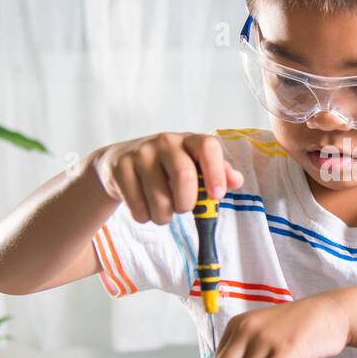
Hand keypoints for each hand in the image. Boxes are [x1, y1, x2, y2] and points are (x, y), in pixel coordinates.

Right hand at [91, 132, 243, 223]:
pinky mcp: (120, 170)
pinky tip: (145, 207)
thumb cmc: (167, 167)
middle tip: (183, 209)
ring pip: (159, 200)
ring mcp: (140, 154)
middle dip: (187, 203)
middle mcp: (164, 142)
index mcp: (188, 140)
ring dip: (164, 216)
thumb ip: (218, 173)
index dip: (216, 172)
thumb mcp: (193, 165)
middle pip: (184, 176)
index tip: (217, 196)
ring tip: (163, 211)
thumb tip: (236, 181)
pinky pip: (138, 208)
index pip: (208, 147)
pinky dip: (145, 217)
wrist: (119, 161)